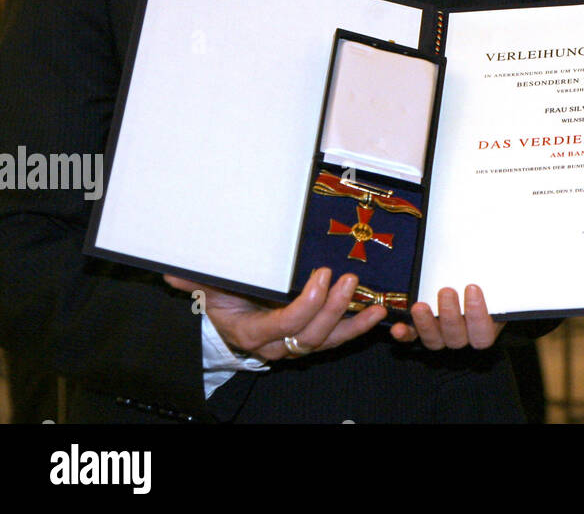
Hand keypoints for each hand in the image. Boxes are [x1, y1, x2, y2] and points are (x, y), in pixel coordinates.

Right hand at [165, 268, 385, 361]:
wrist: (228, 325)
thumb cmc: (223, 302)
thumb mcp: (208, 289)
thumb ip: (194, 281)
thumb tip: (172, 272)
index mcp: (252, 332)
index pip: (283, 324)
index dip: (305, 304)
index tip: (321, 276)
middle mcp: (277, 344)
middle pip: (310, 334)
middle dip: (332, 308)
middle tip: (348, 279)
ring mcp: (296, 344)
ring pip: (327, 340)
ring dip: (351, 320)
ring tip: (373, 302)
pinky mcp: (313, 339)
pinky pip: (338, 338)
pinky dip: (358, 327)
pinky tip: (377, 314)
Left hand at [389, 284, 503, 349]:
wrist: (467, 278)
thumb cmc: (485, 278)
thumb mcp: (497, 278)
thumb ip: (501, 276)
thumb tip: (513, 259)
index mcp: (487, 327)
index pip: (483, 333)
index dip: (477, 315)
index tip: (472, 288)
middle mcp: (464, 336)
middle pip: (457, 338)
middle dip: (450, 315)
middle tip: (446, 291)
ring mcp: (443, 335)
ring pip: (434, 341)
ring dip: (426, 324)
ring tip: (420, 306)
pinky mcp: (423, 331)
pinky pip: (413, 338)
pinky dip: (405, 334)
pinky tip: (398, 327)